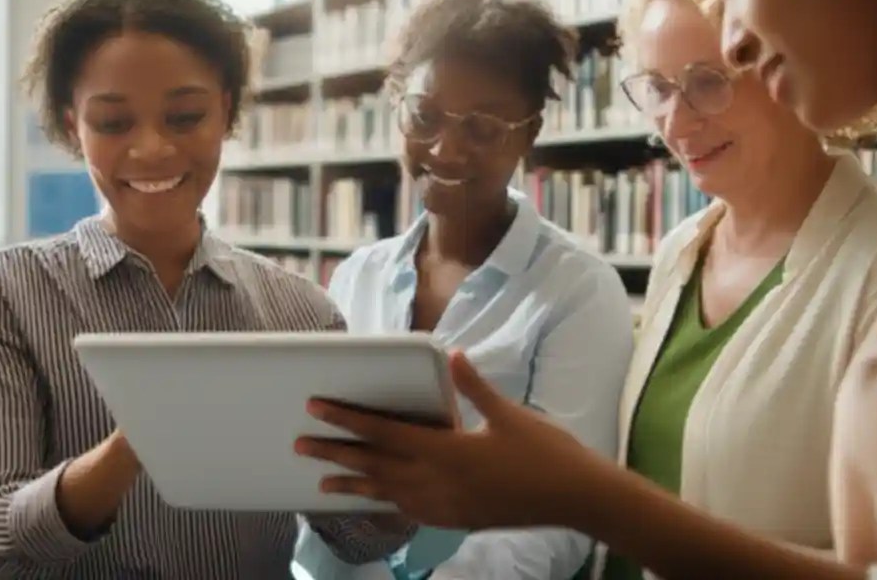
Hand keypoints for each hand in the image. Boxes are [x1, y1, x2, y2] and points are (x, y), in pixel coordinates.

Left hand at [294, 351, 606, 531]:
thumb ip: (473, 386)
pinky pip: (408, 511)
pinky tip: (375, 499)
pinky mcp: (457, 520)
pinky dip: (384, 502)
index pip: (384, 432)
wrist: (576, 499)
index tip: (317, 408)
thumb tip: (450, 356)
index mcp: (447, 450)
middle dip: (335, 453)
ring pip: (386, 493)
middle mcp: (438, 482)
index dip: (347, 419)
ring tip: (321, 481)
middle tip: (300, 444)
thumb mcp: (508, 414)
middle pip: (374, 465)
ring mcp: (446, 506)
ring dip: (353, 484)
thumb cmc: (547, 452)